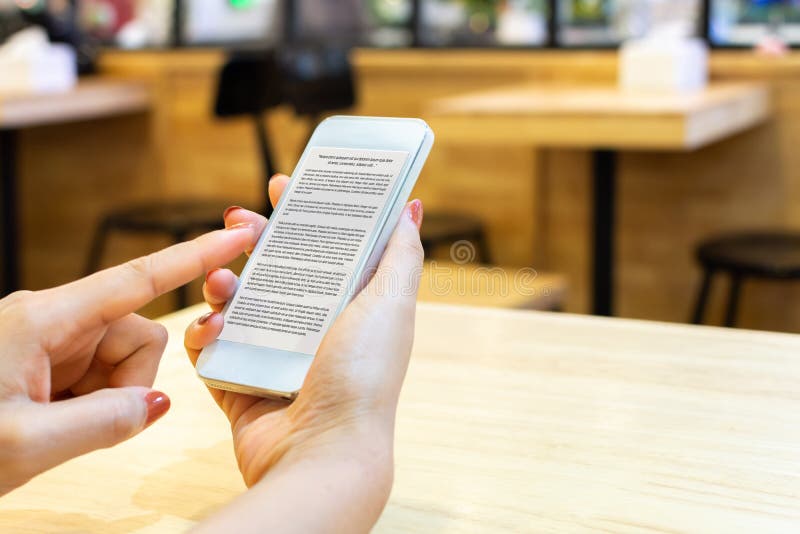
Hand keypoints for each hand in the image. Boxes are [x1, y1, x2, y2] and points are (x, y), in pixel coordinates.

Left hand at [0, 223, 258, 494]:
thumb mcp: (27, 445)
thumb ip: (106, 422)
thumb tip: (158, 403)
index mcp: (45, 319)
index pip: (139, 279)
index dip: (196, 256)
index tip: (238, 234)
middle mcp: (51, 320)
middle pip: (137, 335)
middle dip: (130, 384)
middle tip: (85, 423)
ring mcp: (49, 341)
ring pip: (122, 361)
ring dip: (109, 399)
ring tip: (57, 427)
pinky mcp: (46, 362)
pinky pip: (101, 377)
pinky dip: (93, 405)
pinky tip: (55, 424)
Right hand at [184, 175, 424, 529]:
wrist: (324, 453)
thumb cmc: (363, 378)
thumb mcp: (391, 305)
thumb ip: (400, 255)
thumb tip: (411, 207)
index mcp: (348, 306)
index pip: (323, 247)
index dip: (305, 213)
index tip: (285, 185)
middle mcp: (312, 327)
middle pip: (274, 268)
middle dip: (253, 239)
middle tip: (239, 219)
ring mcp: (273, 355)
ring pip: (237, 302)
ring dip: (223, 283)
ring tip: (222, 283)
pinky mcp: (239, 382)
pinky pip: (210, 347)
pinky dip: (204, 334)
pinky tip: (211, 327)